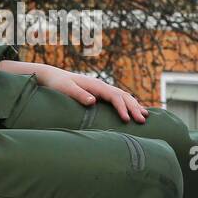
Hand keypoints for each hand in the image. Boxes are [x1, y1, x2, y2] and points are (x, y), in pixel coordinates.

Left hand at [33, 65, 147, 122]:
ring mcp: (102, 89)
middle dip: (134, 108)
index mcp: (96, 85)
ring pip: (123, 96)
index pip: (114, 97)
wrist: (52, 76)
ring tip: (145, 116)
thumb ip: (79, 95)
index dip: (122, 108)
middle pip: (123, 96)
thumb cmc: (58, 84)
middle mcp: (101, 86)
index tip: (128, 120)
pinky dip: (128, 104)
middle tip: (143, 121)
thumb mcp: (66, 89)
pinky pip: (118, 98)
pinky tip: (134, 111)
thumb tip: (94, 101)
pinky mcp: (100, 93)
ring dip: (135, 105)